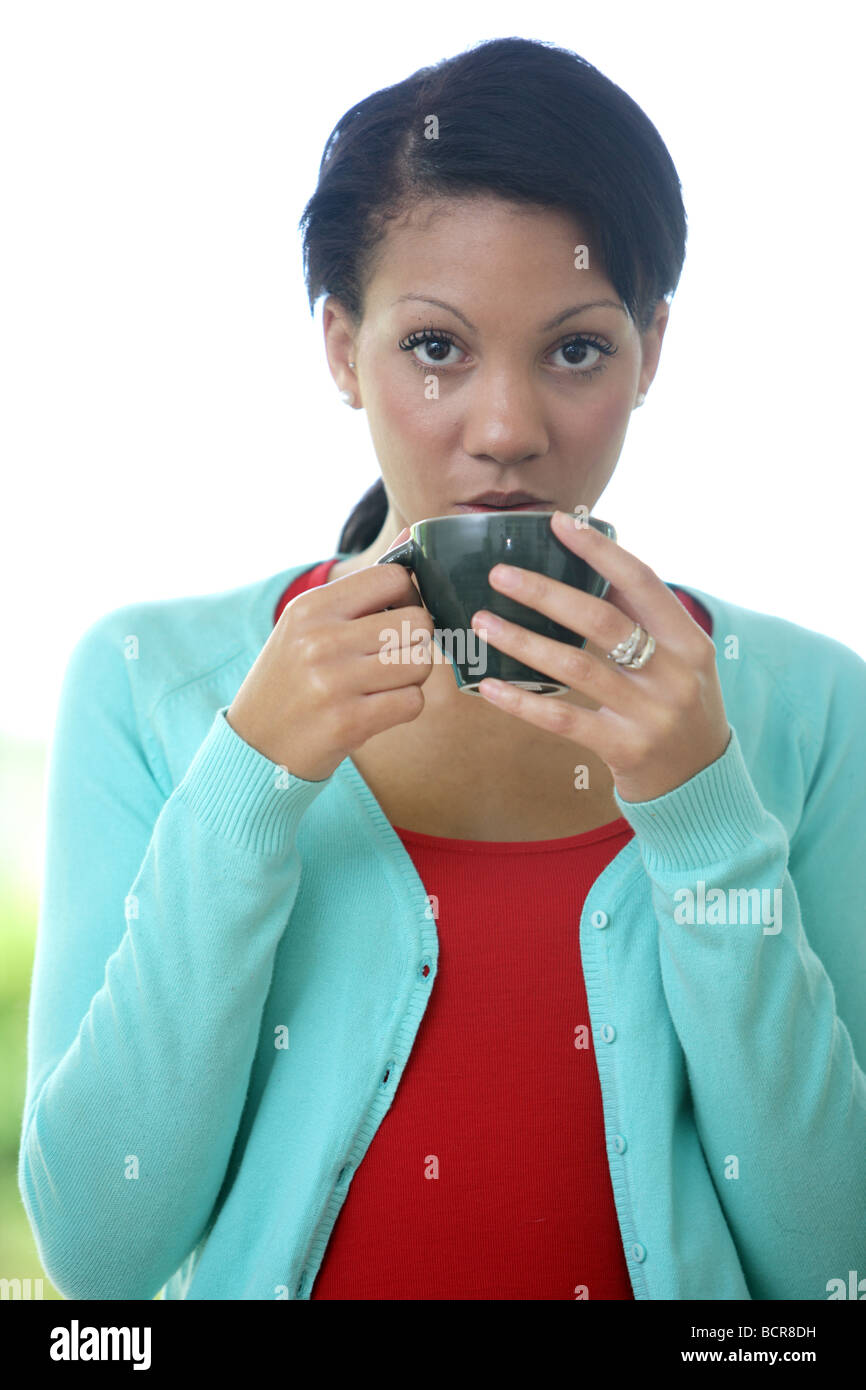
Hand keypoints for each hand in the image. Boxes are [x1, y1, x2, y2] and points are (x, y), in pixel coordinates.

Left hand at [469, 509, 731, 802]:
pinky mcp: (625, 749)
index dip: (600, 550)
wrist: (701, 782)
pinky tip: (490, 686)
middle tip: (500, 575)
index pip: (642, 582)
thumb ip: (643, 618)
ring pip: (576, 668)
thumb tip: (592, 561)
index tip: (558, 523)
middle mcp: (674, 674)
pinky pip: (563, 720)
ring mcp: (651, 714)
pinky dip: (523, 702)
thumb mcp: (679, 659)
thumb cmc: (678, 706)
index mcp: (689, 641)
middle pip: (602, 621)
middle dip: (546, 593)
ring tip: (483, 622)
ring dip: (523, 641)